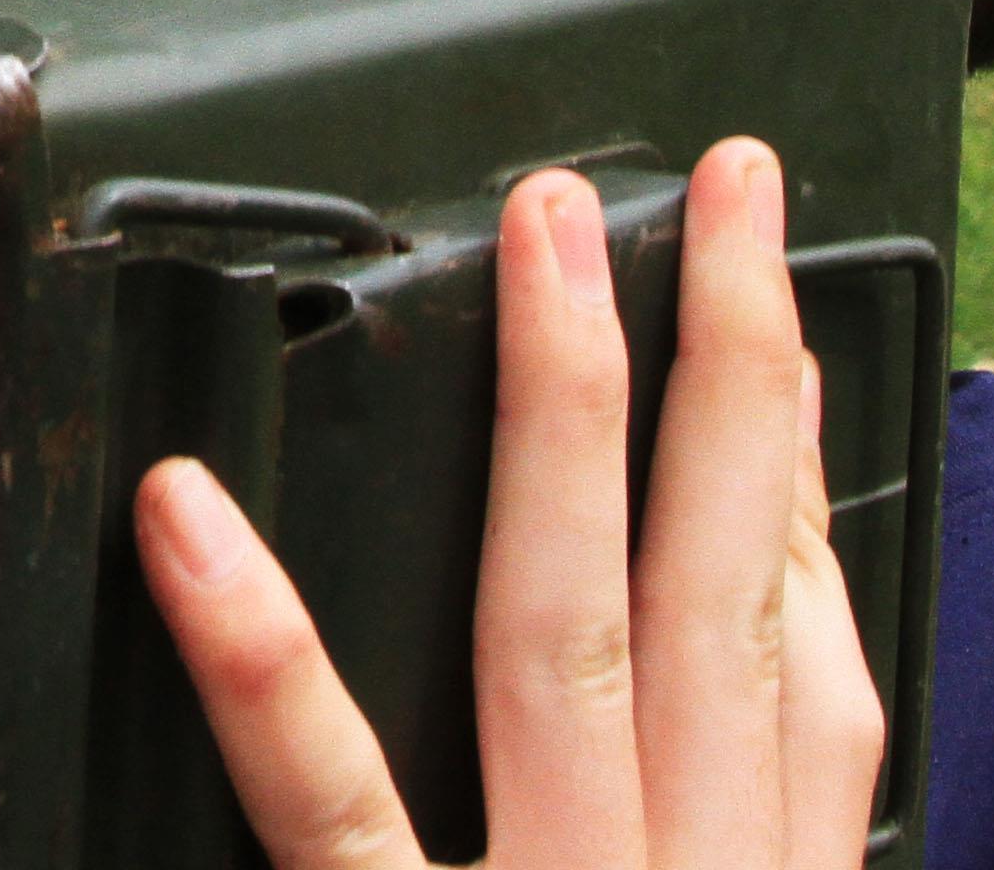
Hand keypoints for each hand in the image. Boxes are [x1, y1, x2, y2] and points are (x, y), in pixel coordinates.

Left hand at [134, 141, 876, 869]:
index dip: (803, 499)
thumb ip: (704, 838)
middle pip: (711, 598)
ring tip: (540, 239)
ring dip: (560, 416)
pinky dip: (259, 656)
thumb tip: (715, 689)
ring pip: (560, 632)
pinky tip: (190, 519)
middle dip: (724, 373)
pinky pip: (326, 797)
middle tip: (714, 189)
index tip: (790, 354)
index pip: (803, 673)